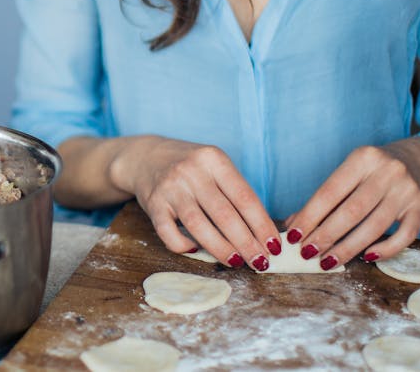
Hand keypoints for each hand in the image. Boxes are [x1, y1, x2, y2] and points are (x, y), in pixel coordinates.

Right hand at [116, 139, 278, 269]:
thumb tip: (261, 232)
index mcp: (214, 160)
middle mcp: (192, 172)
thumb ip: (234, 191)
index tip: (273, 246)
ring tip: (236, 262)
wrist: (145, 157)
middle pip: (224, 214)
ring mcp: (170, 188)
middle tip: (260, 262)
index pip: (244, 197)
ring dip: (220, 248)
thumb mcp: (214, 166)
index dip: (261, 225)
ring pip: (198, 225)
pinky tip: (195, 250)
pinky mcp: (153, 204)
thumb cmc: (190, 167)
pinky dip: (182, 245)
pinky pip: (168, 232)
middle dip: (246, 243)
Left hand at [284, 142, 419, 270]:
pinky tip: (366, 257)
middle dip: (326, 235)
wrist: (418, 162)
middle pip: (351, 211)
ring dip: (348, 248)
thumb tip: (294, 226)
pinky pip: (405, 236)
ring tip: (327, 261)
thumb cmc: (373, 172)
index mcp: (363, 158)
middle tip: (307, 253)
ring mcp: (407, 190)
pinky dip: (385, 250)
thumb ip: (324, 198)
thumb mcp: (349, 174)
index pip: (330, 192)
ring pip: (374, 226)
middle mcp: (387, 172)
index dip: (310, 216)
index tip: (293, 236)